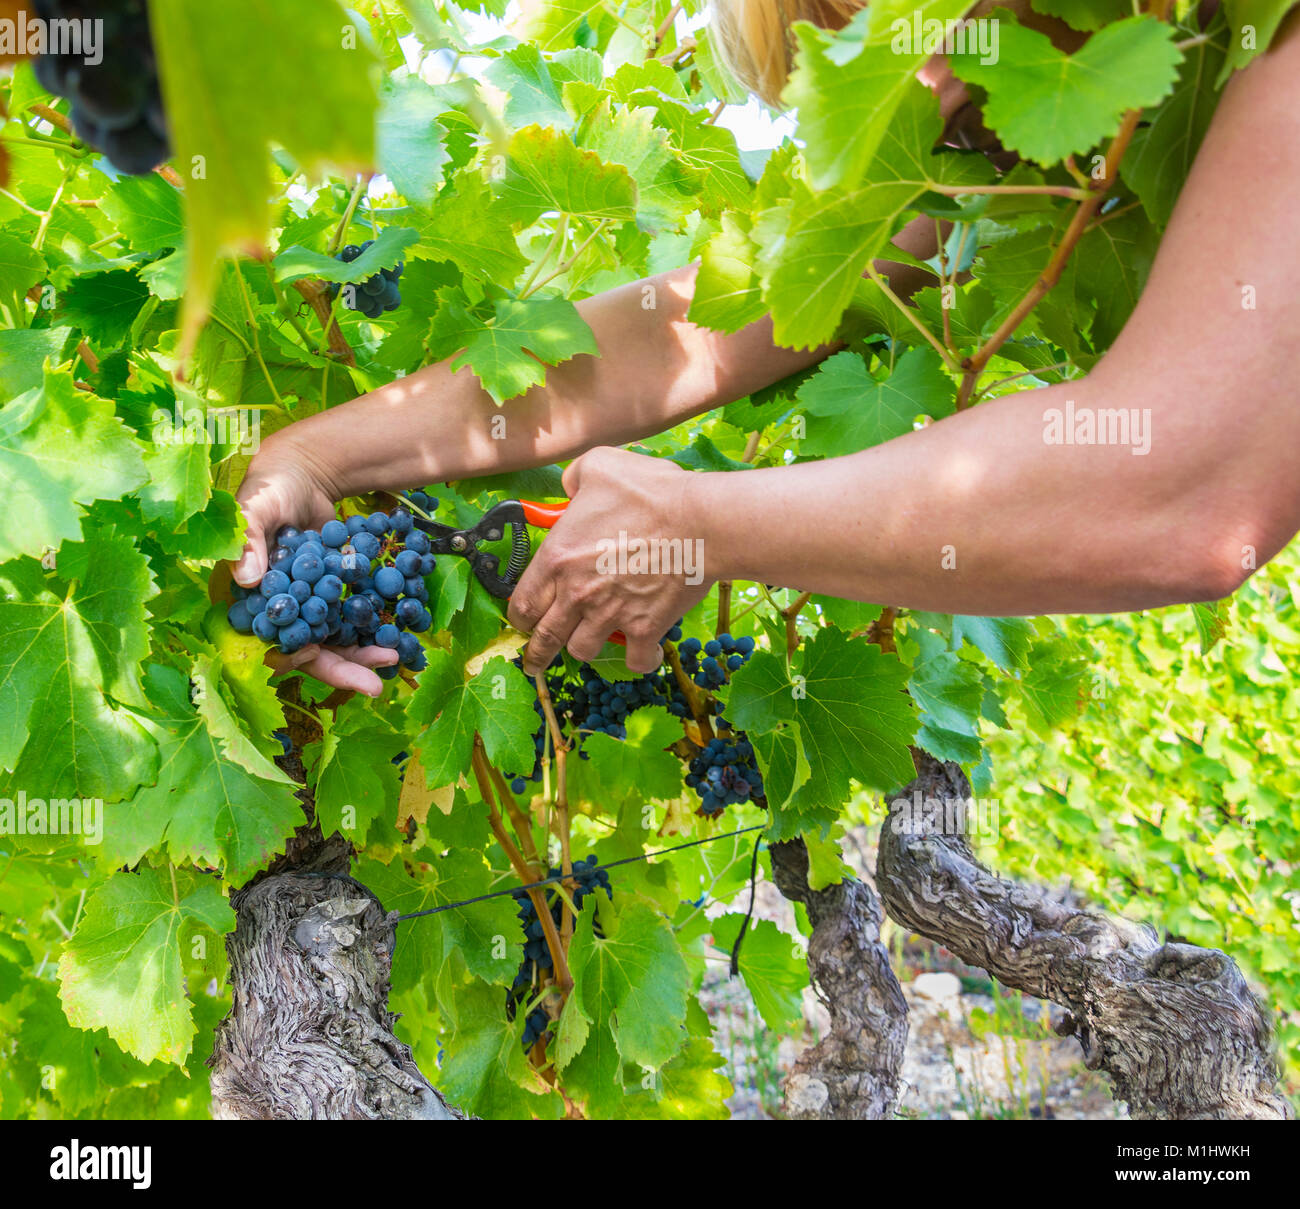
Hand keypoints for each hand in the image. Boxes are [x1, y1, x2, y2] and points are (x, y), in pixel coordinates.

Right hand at [232, 433, 398, 695]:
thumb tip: (247, 578)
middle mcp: (284, 614)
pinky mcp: (339, 598)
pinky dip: (376, 630)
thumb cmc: (269, 491)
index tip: (315, 653)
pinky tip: (399, 639)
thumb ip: (249, 540)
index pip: (270, 641)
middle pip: (310, 653)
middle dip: (341, 669)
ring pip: (338, 642)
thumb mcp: (255, 508)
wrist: (304, 474)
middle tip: (373, 685)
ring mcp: (314, 608)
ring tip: (393, 659)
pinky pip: (357, 620)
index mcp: (254, 603)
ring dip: (363, 655)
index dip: (291, 654)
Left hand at [507, 447, 713, 674]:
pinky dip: (640, 660)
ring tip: (596, 641)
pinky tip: (646, 652)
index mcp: (558, 558)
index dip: (520, 615)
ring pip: (583, 651)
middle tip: (535, 661)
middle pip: (545, 638)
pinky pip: (635, 660)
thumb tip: (569, 489)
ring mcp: (610, 614)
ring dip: (588, 648)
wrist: (700, 520)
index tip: (524, 620)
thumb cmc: (650, 492)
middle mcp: (577, 593)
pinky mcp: (645, 628)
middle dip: (537, 653)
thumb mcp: (599, 466)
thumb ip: (574, 478)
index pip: (522, 603)